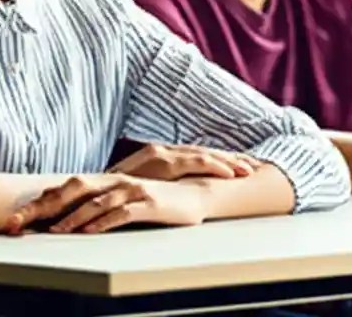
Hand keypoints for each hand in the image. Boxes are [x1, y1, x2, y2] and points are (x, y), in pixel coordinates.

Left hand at [6, 175, 207, 235]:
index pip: (61, 191)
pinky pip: (121, 213)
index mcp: (101, 182)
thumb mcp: (119, 201)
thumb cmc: (152, 200)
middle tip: (19, 222)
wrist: (195, 194)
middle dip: (43, 207)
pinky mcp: (148, 203)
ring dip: (72, 217)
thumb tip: (61, 216)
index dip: (36, 205)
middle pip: (70, 191)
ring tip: (53, 231)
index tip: (12, 221)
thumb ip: (92, 205)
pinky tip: (90, 231)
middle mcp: (112, 182)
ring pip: (95, 203)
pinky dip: (103, 222)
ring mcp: (131, 191)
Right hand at [107, 143, 261, 179]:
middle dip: (235, 160)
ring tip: (250, 170)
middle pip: (208, 153)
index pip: (202, 158)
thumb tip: (180, 199)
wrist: (93, 188)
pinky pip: (195, 161)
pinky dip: (215, 165)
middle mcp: (167, 151)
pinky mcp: (162, 161)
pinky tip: (230, 172)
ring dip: (230, 162)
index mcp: (166, 158)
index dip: (225, 163)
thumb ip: (163, 190)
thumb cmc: (118, 193)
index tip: (247, 169)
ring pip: (206, 154)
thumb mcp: (145, 190)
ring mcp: (165, 154)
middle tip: (258, 168)